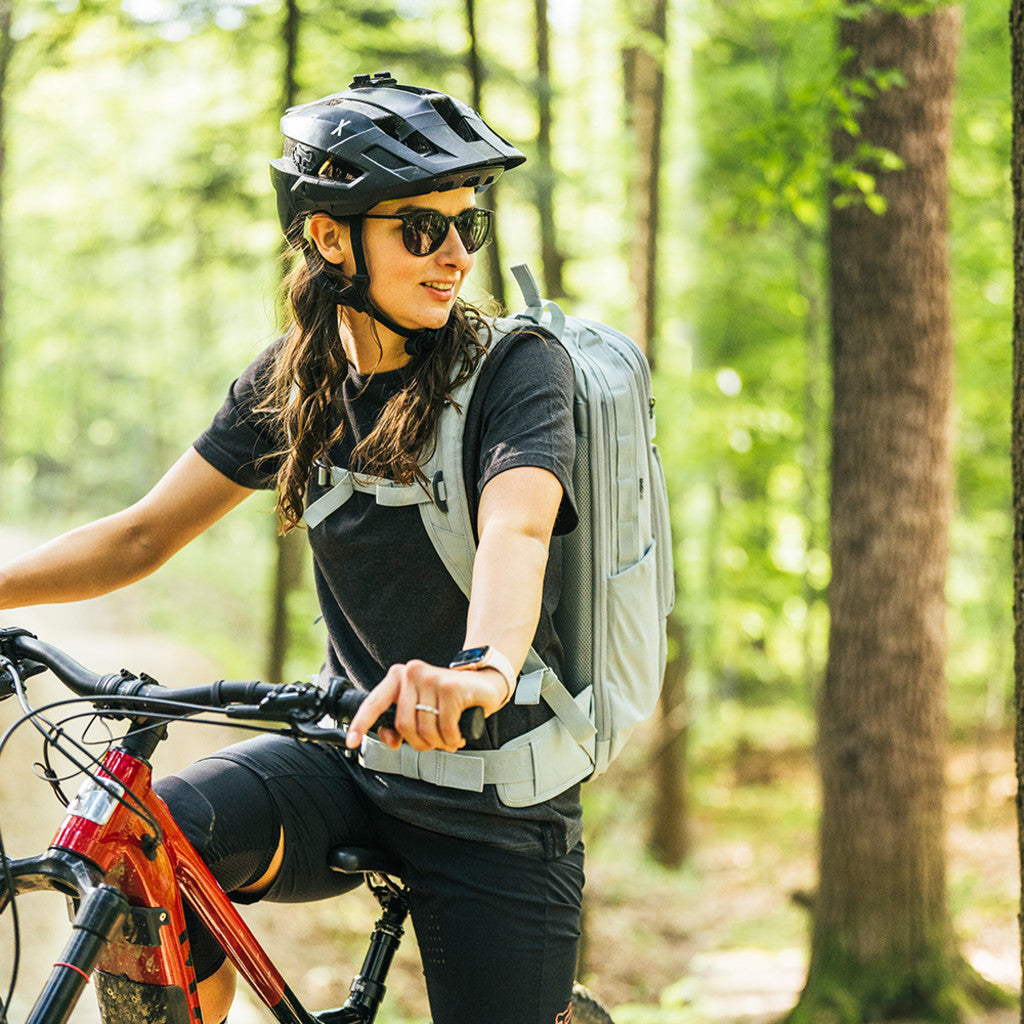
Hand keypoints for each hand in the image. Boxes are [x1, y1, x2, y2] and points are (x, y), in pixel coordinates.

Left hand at [345, 660, 507, 752]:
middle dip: (420, 743)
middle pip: (403, 725)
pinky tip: (458, 736)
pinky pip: (444, 728)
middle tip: (434, 743)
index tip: (351, 741)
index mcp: (399, 676)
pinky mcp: (451, 687)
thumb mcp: (421, 709)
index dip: (361, 723)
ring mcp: (431, 678)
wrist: (484, 682)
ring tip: (449, 739)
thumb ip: (401, 723)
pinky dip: (452, 739)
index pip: (375, 702)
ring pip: (424, 729)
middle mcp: (412, 673)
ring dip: (439, 744)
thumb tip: (391, 740)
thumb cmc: (449, 699)